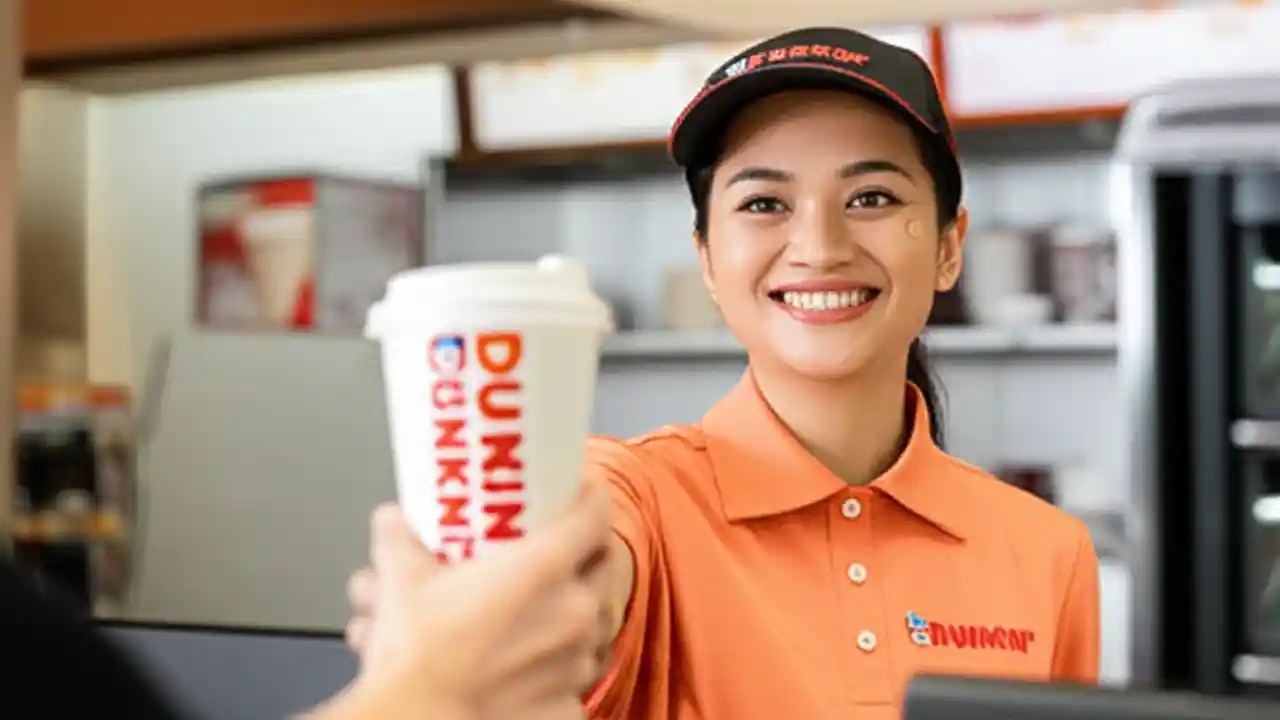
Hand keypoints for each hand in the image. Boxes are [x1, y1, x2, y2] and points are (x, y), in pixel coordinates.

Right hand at [340, 487, 614, 719]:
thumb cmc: (416, 660)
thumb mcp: (402, 581)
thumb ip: (400, 540)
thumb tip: (391, 521)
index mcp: (543, 569)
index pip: (594, 514)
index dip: (590, 497)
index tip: (582, 492)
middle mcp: (572, 612)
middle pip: (607, 568)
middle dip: (591, 556)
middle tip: (567, 552)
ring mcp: (575, 662)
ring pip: (599, 625)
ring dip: (582, 613)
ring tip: (553, 609)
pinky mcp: (569, 706)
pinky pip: (579, 680)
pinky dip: (562, 670)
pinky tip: (538, 664)